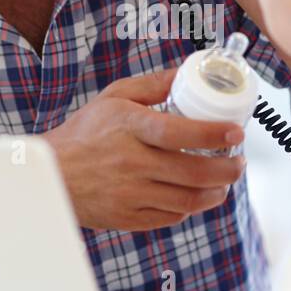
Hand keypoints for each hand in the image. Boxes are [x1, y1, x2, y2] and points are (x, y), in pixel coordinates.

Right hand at [41, 67, 245, 231]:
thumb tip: (187, 72)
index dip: (213, 134)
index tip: (237, 132)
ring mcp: (129, 194)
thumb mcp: (113, 98)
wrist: (51, 175)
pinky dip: (191, 207)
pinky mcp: (128, 218)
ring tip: (225, 181)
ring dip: (216, 192)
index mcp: (128, 127)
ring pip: (187, 199)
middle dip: (227, 169)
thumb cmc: (85, 132)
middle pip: (192, 171)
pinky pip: (171, 216)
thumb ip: (152, 85)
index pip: (178, 132)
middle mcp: (129, 162)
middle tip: (239, 161)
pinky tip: (198, 195)